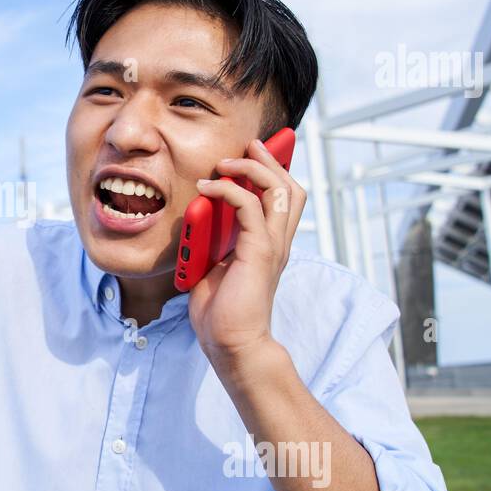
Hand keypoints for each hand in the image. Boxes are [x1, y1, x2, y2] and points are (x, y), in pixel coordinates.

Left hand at [187, 137, 306, 363]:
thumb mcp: (213, 265)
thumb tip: (199, 216)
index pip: (284, 199)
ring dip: (253, 168)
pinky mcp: (259, 252)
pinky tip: (207, 188)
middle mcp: (278, 242)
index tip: (257, 151)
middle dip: (273, 160)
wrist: (231, 345)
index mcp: (269, 245)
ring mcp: (272, 246)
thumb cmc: (220, 312)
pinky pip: (250, 207)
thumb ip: (214, 241)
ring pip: (280, 190)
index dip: (276, 171)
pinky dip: (228, 190)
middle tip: (250, 145)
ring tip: (226, 162)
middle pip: (292, 187)